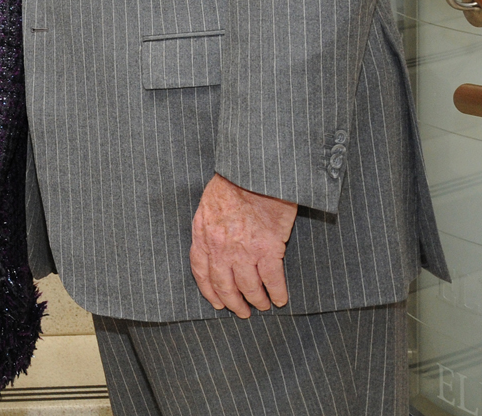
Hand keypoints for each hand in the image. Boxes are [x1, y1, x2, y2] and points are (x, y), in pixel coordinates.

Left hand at [189, 172, 297, 317]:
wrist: (253, 170)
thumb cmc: (233, 181)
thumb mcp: (208, 205)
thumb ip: (208, 229)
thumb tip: (213, 248)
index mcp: (203, 234)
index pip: (201, 271)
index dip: (209, 291)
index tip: (217, 303)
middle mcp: (220, 246)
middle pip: (224, 284)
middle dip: (233, 302)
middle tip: (242, 312)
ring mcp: (244, 249)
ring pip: (249, 286)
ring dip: (257, 300)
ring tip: (263, 305)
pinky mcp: (269, 248)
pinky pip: (273, 279)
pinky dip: (277, 293)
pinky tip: (280, 299)